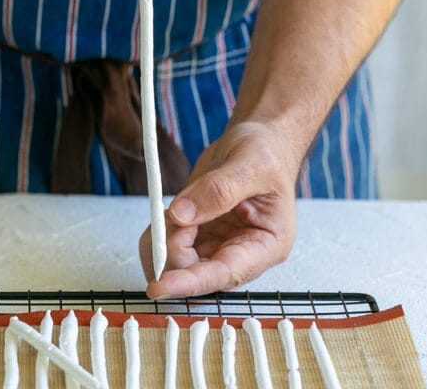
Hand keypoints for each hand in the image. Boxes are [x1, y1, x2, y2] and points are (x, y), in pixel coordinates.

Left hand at [139, 121, 301, 297]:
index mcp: (265, 246)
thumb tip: (181, 215)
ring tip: (172, 208)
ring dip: (163, 241)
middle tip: (169, 217)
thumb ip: (219, 190)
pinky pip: (170, 242)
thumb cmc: (267, 152)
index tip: (160, 286)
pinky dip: (159, 232)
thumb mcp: (251, 165)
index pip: (224, 275)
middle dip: (173, 250)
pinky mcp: (199, 229)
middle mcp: (240, 251)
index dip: (190, 283)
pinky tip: (165, 213)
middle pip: (195, 272)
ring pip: (178, 262)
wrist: (260, 138)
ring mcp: (217, 242)